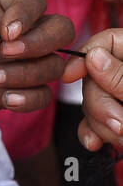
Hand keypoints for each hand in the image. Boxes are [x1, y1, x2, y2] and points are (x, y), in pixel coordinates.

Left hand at [0, 0, 73, 118]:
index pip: (32, 1)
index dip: (28, 15)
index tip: (6, 33)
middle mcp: (10, 31)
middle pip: (58, 30)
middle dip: (41, 43)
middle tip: (6, 52)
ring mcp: (12, 61)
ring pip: (51, 66)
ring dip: (27, 73)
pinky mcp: (7, 90)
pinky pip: (39, 96)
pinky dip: (30, 98)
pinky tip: (5, 98)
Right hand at [61, 29, 122, 150]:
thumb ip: (122, 76)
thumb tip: (93, 57)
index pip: (108, 41)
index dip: (86, 55)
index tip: (69, 76)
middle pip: (94, 76)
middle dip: (100, 104)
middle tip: (119, 125)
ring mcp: (120, 97)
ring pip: (92, 102)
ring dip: (101, 124)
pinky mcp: (117, 119)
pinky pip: (95, 123)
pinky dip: (94, 134)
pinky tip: (96, 144)